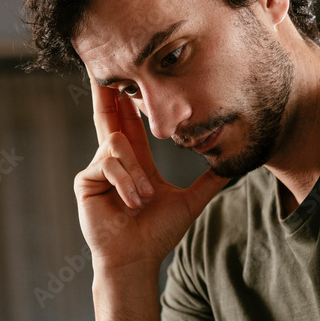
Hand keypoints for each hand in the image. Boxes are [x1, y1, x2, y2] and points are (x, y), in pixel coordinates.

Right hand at [76, 83, 227, 270]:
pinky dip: (125, 182)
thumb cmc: (158, 234)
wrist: (138, 258)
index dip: (128, 97)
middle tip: (101, 62)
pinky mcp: (85, 181)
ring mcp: (97, 169)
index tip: (126, 73)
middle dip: (106, 90)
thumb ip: (209, 181)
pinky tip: (132, 203)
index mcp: (135, 160)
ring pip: (118, 143)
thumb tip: (233, 167)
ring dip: (136, 173)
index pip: (130, 121)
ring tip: (144, 199)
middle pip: (108, 115)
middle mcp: (113, 160)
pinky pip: (108, 163)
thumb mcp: (190, 202)